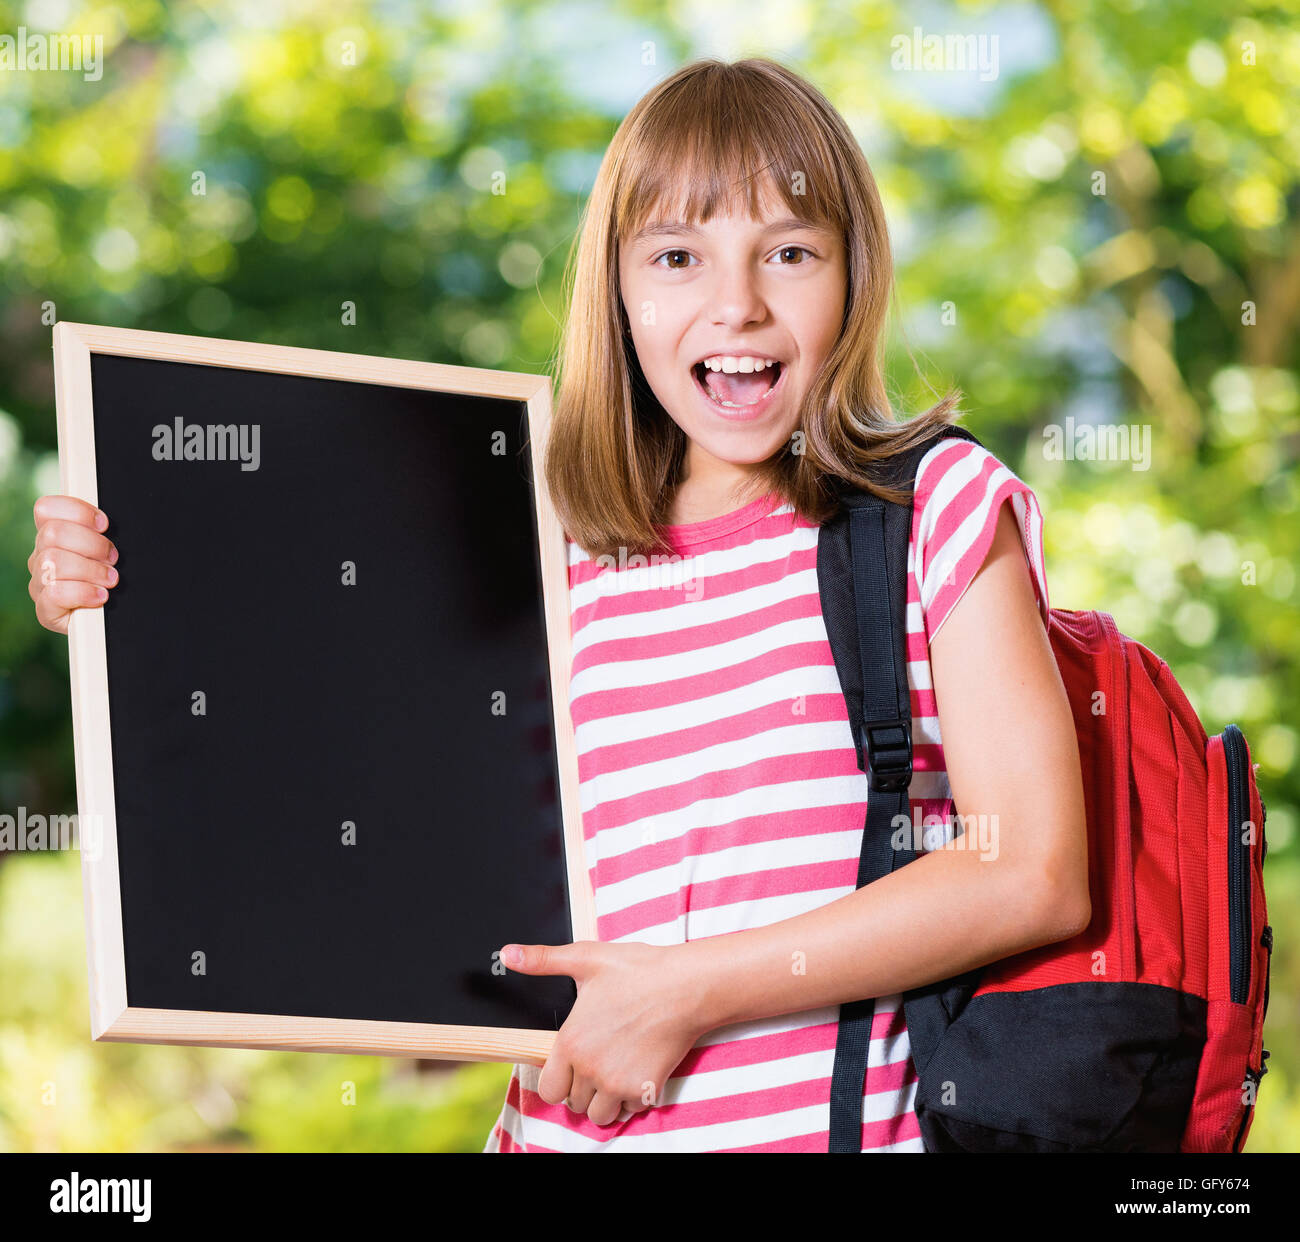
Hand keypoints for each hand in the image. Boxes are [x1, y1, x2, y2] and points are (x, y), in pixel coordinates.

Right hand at [28, 496, 118, 634]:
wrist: (117, 622)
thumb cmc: (116, 580)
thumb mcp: (111, 550)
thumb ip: (102, 532)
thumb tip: (107, 520)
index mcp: (54, 537)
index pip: (46, 508)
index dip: (77, 511)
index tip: (104, 524)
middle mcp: (42, 557)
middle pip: (53, 533)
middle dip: (93, 544)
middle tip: (113, 558)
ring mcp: (40, 584)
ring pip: (53, 561)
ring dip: (91, 570)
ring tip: (110, 580)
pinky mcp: (45, 610)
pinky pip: (55, 593)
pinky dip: (83, 593)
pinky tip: (100, 597)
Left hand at [500, 939, 708, 1127]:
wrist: (685, 985)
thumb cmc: (638, 969)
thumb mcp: (586, 958)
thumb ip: (543, 960)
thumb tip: (508, 953)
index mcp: (571, 1041)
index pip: (548, 1089)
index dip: (558, 1079)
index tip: (572, 1065)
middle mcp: (590, 1067)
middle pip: (573, 1104)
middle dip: (582, 1089)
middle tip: (598, 1062)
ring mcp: (618, 1082)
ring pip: (599, 1115)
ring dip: (604, 1100)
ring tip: (614, 1072)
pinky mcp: (644, 1090)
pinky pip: (629, 1110)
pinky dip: (631, 1098)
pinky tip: (638, 1070)